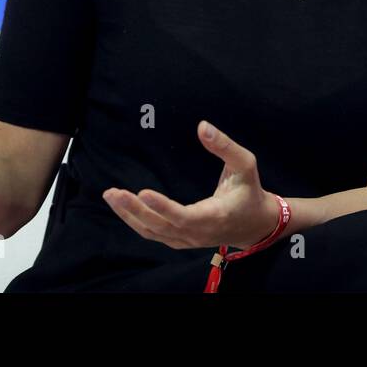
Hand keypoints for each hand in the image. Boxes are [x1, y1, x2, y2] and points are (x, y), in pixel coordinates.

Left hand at [101, 120, 281, 250]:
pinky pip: (154, 234)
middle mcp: (198, 233)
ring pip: (153, 232)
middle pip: (161, 226)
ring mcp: (188, 240)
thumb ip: (225, 146)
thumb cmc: (249, 191)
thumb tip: (202, 126)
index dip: (163, 207)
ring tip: (110, 196)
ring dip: (130, 216)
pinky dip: (136, 222)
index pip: (184, 216)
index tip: (143, 192)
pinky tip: (123, 207)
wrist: (255, 225)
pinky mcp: (181, 241)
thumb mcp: (245, 164)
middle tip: (113, 192)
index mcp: (215, 216)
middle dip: (135, 210)